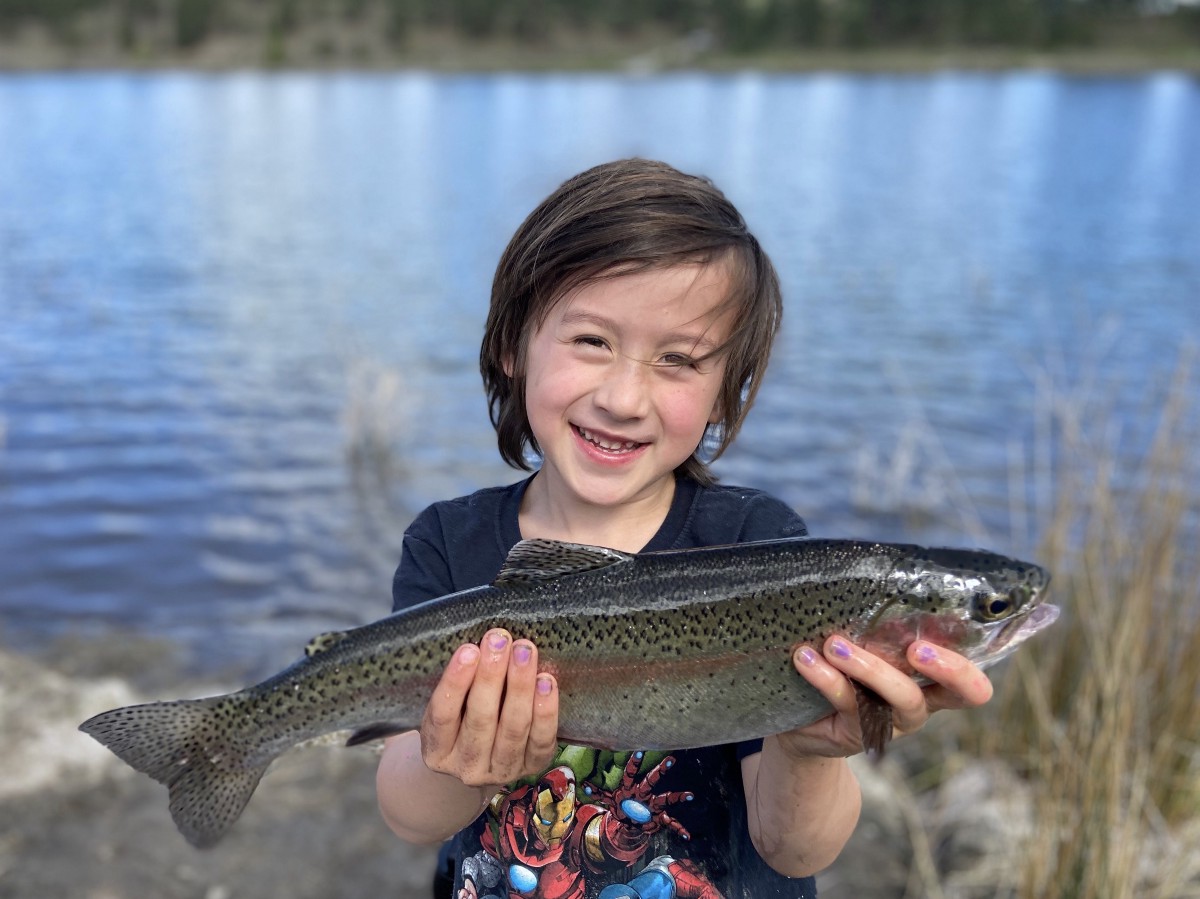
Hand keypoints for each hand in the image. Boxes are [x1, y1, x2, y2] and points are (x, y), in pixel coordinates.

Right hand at [419, 628, 559, 787]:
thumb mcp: (451, 705)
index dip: (456, 681)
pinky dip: (545, 709)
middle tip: (500, 641)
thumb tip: (483, 643)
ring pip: (513, 727)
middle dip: (491, 676)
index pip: (443, 715)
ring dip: (520, 685)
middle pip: (481, 719)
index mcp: (437, 752)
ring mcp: (501, 772)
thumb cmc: (464, 716)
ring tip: (524, 651)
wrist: (484, 755)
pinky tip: (546, 681)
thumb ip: (461, 681)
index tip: (468, 649)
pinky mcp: (532, 767)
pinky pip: (541, 739)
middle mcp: (467, 767)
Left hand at [777, 635, 993, 757]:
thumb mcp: (862, 643)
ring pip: (899, 696)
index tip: (943, 637)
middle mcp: (918, 702)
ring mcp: (891, 721)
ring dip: (868, 667)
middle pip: (959, 693)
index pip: (972, 678)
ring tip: (834, 644)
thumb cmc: (839, 669)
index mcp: (929, 679)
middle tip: (917, 648)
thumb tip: (869, 572)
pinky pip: (848, 701)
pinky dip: (825, 677)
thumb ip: (875, 623)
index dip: (968, 664)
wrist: (799, 721)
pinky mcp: (859, 732)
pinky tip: (805, 658)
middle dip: (945, 668)